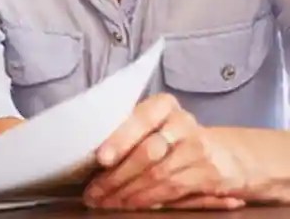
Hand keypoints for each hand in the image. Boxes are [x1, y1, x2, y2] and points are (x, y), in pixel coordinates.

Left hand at [84, 93, 247, 210]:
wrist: (224, 154)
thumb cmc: (171, 135)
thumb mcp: (153, 123)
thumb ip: (128, 131)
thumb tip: (88, 149)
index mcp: (164, 105)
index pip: (142, 118)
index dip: (121, 139)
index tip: (101, 158)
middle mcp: (184, 125)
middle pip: (148, 152)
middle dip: (118, 176)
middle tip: (95, 192)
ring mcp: (199, 151)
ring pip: (160, 176)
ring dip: (129, 194)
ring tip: (106, 202)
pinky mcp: (210, 176)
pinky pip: (175, 192)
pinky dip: (150, 201)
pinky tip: (131, 206)